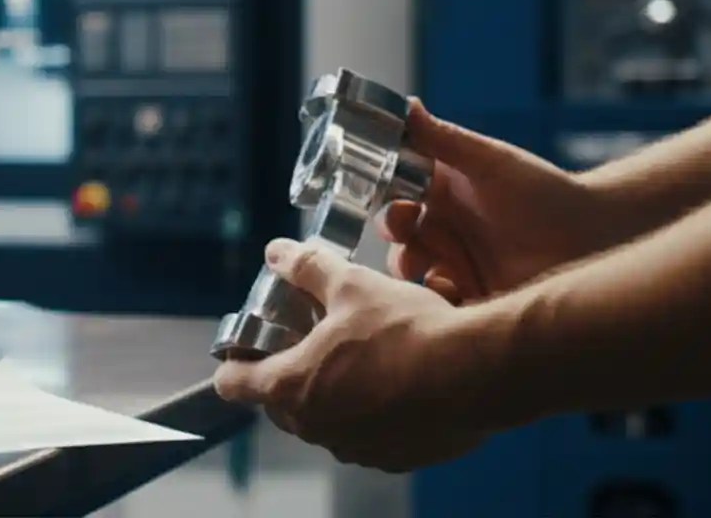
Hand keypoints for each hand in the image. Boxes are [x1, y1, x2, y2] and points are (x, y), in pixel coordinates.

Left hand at [213, 238, 495, 471]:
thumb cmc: (408, 330)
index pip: (234, 384)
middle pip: (279, 403)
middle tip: (308, 340)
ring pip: (325, 419)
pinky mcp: (393, 457)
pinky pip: (365, 435)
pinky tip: (393, 381)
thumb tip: (279, 252)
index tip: (243, 347)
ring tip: (356, 357)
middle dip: (288, 372)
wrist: (478, 374)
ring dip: (332, 393)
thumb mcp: (351, 285)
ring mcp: (354, 447)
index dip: (233, 362)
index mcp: (292, 386)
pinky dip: (369, 412)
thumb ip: (307, 269)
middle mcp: (316, 426)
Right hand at [378, 100, 605, 302]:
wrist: (596, 235)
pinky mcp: (474, 298)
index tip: (399, 208)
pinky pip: (441, 309)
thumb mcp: (488, 162)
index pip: (397, 201)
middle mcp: (445, 231)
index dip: (388, 206)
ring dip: (413, 279)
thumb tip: (407, 104)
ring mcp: (458, 267)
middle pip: (400, 244)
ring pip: (414, 279)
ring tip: (430, 278)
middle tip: (411, 251)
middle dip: (397, 248)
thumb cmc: (545, 191)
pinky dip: (438, 306)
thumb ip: (442, 138)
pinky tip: (454, 297)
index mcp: (442, 196)